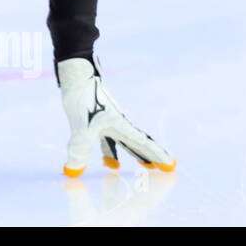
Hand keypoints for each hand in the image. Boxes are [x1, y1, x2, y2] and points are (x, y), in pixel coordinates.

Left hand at [57, 57, 175, 176]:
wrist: (76, 75)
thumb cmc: (83, 98)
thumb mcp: (82, 126)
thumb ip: (80, 148)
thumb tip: (73, 169)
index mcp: (120, 124)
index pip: (142, 142)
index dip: (156, 154)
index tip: (171, 164)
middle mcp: (117, 124)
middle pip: (137, 144)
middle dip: (149, 156)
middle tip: (164, 169)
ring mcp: (106, 121)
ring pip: (123, 143)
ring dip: (131, 155)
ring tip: (144, 167)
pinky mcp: (95, 119)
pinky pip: (106, 140)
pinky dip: (108, 152)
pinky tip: (107, 162)